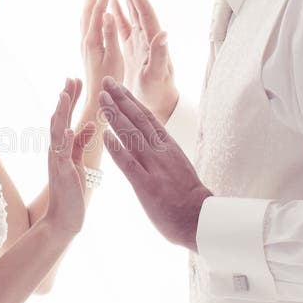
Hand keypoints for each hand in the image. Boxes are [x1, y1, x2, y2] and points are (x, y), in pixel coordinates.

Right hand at [45, 77, 96, 238]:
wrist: (63, 219)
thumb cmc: (72, 191)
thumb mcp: (78, 162)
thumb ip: (81, 142)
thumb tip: (91, 125)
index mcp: (63, 146)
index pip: (66, 116)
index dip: (71, 98)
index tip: (76, 80)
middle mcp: (56, 150)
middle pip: (58, 118)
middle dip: (65, 98)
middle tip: (71, 78)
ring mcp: (57, 160)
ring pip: (56, 132)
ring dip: (61, 113)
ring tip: (65, 95)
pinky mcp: (62, 173)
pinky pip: (62, 154)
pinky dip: (64, 140)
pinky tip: (68, 128)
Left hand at [80, 0, 123, 109]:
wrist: (97, 97)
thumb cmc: (109, 80)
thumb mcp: (114, 57)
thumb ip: (109, 35)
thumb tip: (106, 14)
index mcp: (93, 40)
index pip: (98, 11)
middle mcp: (85, 40)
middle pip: (87, 11)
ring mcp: (84, 45)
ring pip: (84, 17)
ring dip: (87, 1)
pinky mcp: (87, 49)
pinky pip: (85, 24)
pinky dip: (88, 13)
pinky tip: (90, 12)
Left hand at [99, 77, 211, 251]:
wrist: (201, 220)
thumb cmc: (189, 198)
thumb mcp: (178, 166)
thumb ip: (164, 153)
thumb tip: (152, 141)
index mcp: (169, 147)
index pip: (147, 118)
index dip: (131, 100)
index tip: (119, 87)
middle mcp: (161, 152)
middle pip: (138, 119)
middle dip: (120, 99)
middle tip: (106, 81)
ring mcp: (154, 167)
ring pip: (132, 135)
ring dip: (115, 115)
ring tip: (101, 99)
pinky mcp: (147, 186)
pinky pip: (129, 164)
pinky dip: (116, 148)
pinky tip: (104, 136)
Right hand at [110, 0, 178, 123]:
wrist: (159, 106)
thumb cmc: (158, 94)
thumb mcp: (158, 76)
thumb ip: (160, 55)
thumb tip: (164, 33)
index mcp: (153, 41)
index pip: (145, 13)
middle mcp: (148, 38)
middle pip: (139, 7)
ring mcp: (140, 43)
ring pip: (131, 14)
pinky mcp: (133, 49)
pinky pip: (124, 27)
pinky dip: (119, 13)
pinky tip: (113, 4)